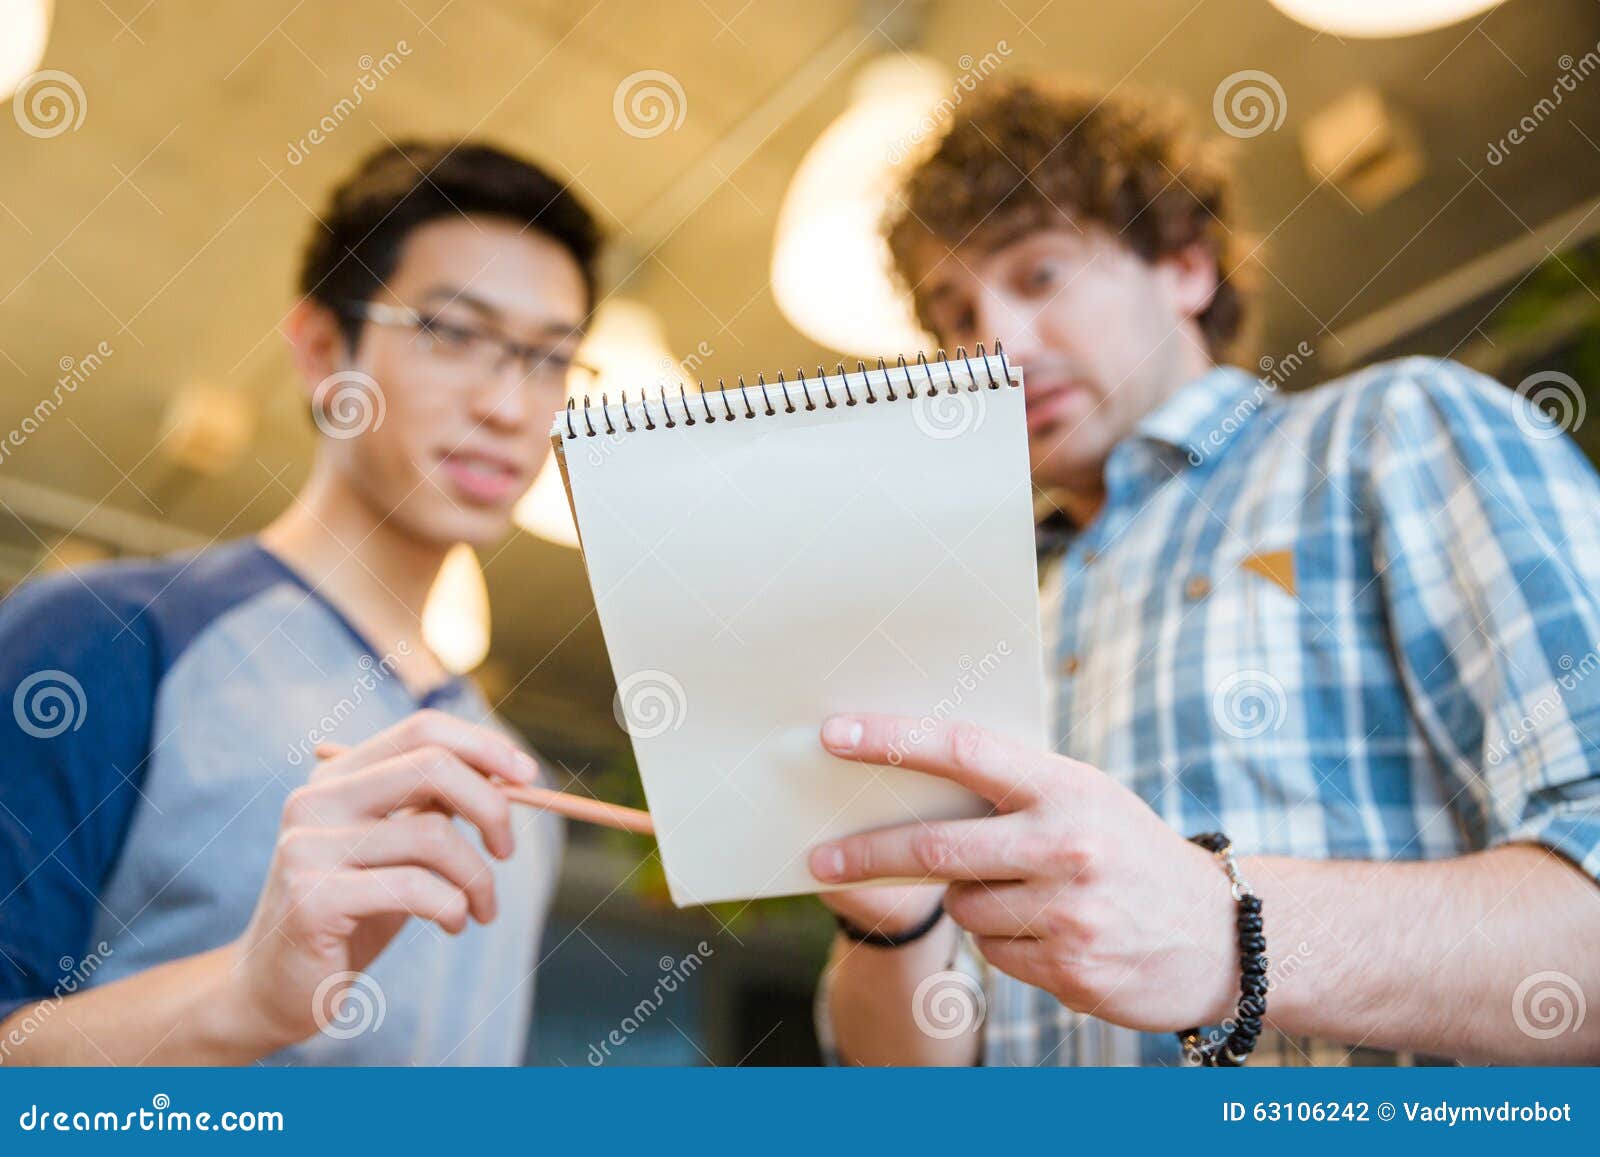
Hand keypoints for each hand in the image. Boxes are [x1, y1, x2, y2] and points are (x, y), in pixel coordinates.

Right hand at [227, 709, 539, 1049]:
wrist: (275, 988)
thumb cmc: (352, 913)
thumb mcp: (396, 850)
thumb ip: (433, 806)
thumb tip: (509, 775)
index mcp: (337, 778)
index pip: (422, 730)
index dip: (483, 747)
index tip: (528, 777)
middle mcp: (315, 801)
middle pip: (431, 765)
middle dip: (491, 805)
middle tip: (507, 849)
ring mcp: (307, 847)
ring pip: (434, 835)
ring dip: (478, 878)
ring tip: (480, 908)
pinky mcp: (311, 899)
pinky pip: (415, 887)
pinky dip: (453, 906)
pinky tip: (452, 924)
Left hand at [807, 714, 1238, 1032]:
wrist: (1223, 936)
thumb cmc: (1132, 852)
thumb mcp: (1088, 798)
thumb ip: (1015, 789)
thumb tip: (911, 777)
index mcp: (1065, 787)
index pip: (962, 749)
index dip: (892, 740)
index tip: (834, 733)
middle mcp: (1065, 845)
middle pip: (936, 847)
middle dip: (868, 852)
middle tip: (820, 856)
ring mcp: (1068, 912)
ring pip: (963, 906)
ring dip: (972, 901)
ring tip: (1028, 895)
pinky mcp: (1069, 968)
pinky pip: (993, 952)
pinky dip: (1004, 941)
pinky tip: (1052, 932)